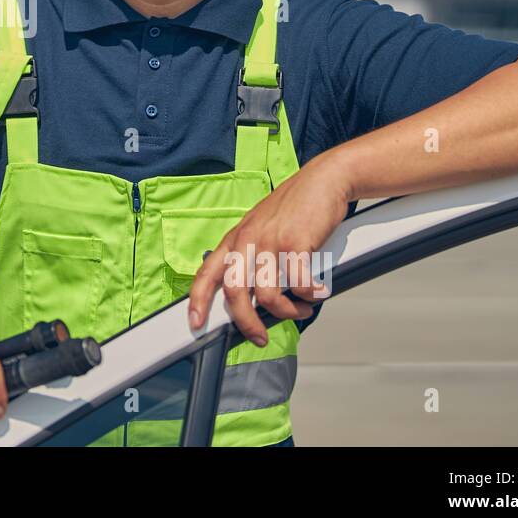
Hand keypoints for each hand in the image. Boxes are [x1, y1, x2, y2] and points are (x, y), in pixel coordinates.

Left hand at [187, 155, 351, 345]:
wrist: (322, 181)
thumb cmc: (294, 208)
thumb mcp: (260, 228)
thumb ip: (252, 257)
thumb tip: (253, 296)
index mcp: (235, 239)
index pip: (207, 273)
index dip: (197, 301)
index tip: (195, 323)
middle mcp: (247, 240)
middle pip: (235, 293)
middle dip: (247, 323)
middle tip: (260, 336)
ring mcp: (270, 241)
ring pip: (268, 295)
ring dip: (288, 311)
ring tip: (301, 307)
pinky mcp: (295, 243)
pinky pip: (300, 284)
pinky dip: (311, 295)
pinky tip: (318, 292)